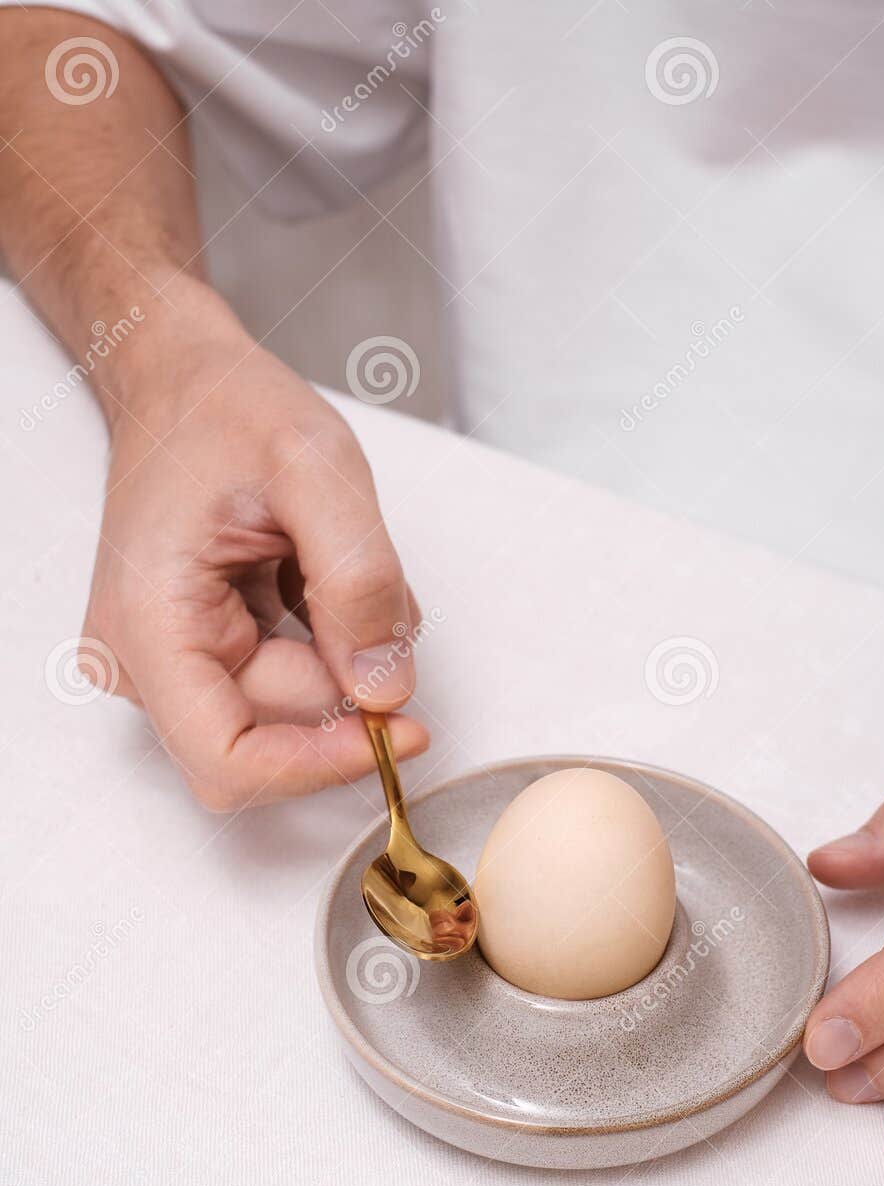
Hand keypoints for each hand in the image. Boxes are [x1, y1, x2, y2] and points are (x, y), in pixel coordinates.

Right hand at [82, 281, 427, 808]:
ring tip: (332, 565)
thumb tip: (385, 689)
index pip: (230, 760)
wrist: (182, 379)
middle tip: (382, 614)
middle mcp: (142, 660)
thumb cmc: (226, 409)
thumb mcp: (318, 471)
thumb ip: (359, 581)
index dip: (320, 763)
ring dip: (338, 658)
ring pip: (286, 712)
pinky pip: (285, 684)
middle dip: (341, 691)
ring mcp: (168, 663)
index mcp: (150, 623)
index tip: (396, 730)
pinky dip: (326, 644)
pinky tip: (314, 577)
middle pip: (266, 740)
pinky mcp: (198, 654)